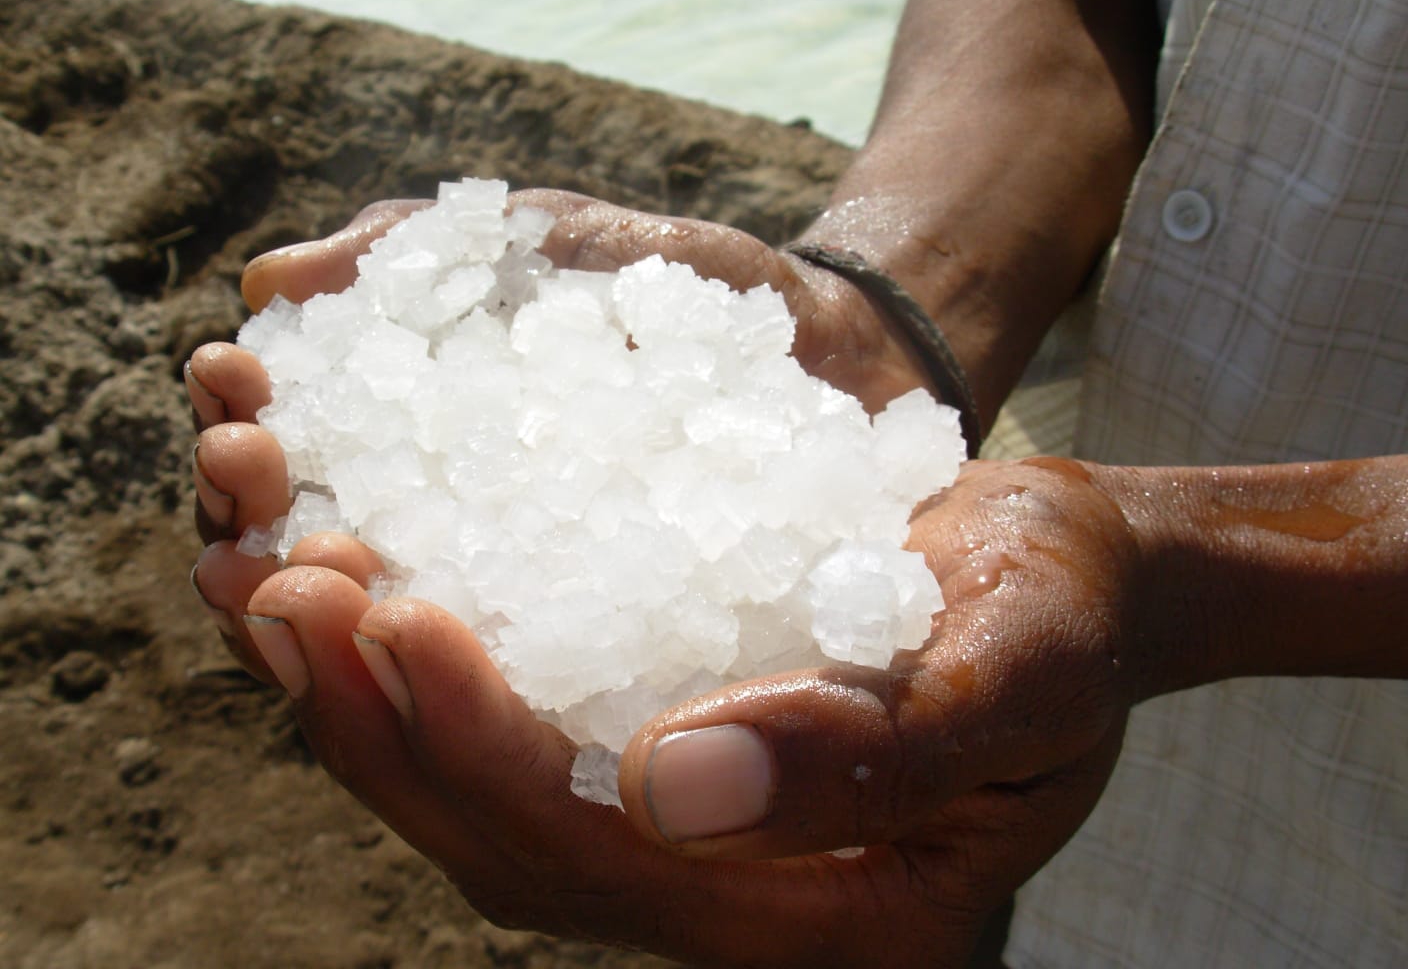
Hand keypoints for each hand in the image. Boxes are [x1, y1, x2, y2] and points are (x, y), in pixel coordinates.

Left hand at [194, 347, 1144, 966]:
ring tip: (278, 572)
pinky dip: (431, 654)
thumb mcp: (1016, 670)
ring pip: (491, 787)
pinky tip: (368, 565)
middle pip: (512, 840)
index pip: (609, 867)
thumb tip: (670, 789)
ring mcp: (689, 830)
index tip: (397, 619)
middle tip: (277, 588)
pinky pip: (520, 717)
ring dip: (374, 689)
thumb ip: (871, 749)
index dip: (485, 752)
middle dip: (380, 723)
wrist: (1069, 581)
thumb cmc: (1065, 615)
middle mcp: (736, 896)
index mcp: (826, 915)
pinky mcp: (659, 743)